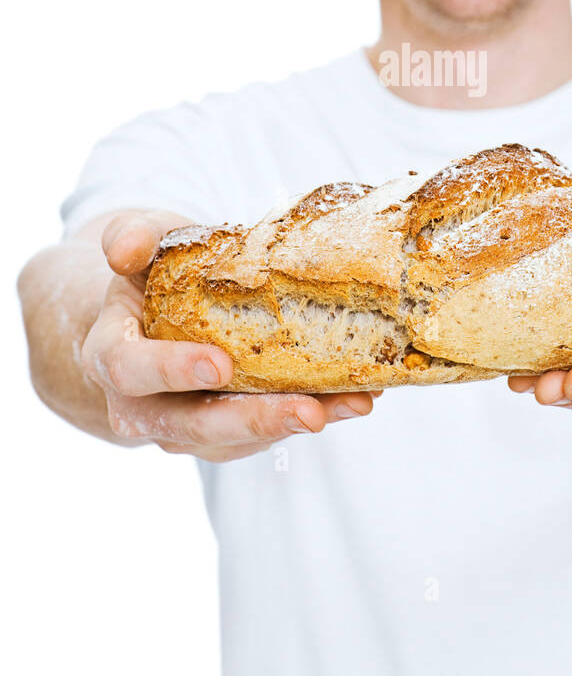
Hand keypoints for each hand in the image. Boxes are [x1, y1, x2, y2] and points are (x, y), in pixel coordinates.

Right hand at [81, 210, 380, 460]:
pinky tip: (356, 397)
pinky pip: (266, 432)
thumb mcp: (138, 239)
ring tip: (353, 403)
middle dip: (254, 419)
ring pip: (237, 438)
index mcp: (111, 354)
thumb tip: (126, 249)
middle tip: (309, 409)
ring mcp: (184, 426)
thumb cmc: (149, 271)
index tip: (220, 362)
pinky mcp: (225, 433)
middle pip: (192, 425)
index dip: (172, 369)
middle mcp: (142, 404)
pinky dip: (315, 414)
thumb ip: (129, 236)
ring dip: (297, 424)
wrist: (151, 313)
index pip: (131, 369)